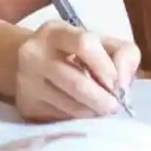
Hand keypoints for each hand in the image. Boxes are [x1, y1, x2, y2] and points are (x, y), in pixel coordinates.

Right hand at [13, 21, 140, 121]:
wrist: (29, 64)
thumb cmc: (75, 53)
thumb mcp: (100, 42)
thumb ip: (123, 55)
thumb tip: (123, 86)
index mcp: (55, 32)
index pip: (85, 44)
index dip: (106, 67)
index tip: (117, 84)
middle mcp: (34, 54)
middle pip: (77, 82)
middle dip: (102, 99)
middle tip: (113, 107)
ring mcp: (26, 82)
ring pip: (70, 105)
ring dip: (92, 112)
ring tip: (99, 110)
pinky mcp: (26, 106)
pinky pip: (60, 119)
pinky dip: (77, 119)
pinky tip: (80, 112)